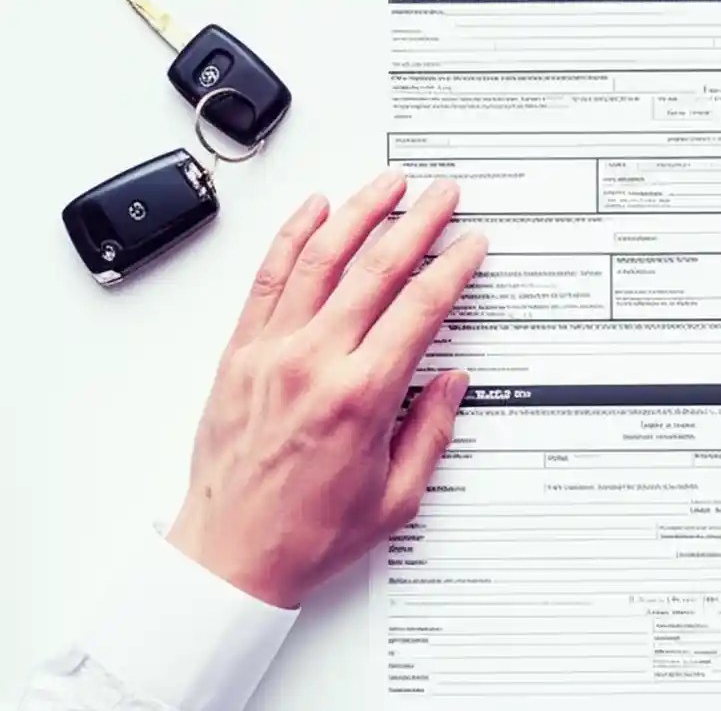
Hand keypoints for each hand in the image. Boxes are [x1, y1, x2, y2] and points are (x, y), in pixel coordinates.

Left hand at [166, 170, 486, 608]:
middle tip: (443, 195)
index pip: (420, 310)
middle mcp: (316, 363)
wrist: (231, 554)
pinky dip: (292, 237)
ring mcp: (273, 352)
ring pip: (321, 260)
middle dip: (418, 223)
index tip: (471, 246)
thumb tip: (451, 381)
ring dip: (359, 213)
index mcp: (362, 398)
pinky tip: (314, 210)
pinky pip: (268, 279)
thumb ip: (430, 431)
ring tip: (388, 184)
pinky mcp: (240, 353)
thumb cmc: (309, 533)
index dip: (453, 269)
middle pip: (377, 270)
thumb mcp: (398, 497)